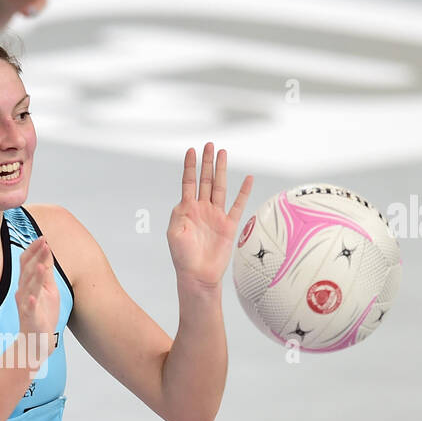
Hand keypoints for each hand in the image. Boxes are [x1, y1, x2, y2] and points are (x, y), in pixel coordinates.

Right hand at [15, 236, 58, 369]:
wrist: (37, 339)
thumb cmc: (42, 313)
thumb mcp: (48, 288)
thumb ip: (46, 271)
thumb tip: (47, 250)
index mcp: (28, 283)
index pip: (27, 262)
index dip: (34, 250)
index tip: (43, 238)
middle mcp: (24, 291)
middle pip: (28, 271)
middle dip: (36, 257)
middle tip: (44, 244)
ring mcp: (25, 305)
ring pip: (29, 288)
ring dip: (35, 277)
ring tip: (42, 265)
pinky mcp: (29, 318)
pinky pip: (28, 310)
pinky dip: (30, 303)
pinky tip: (33, 297)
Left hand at [166, 143, 253, 290]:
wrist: (198, 276)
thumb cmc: (183, 257)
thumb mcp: (174, 234)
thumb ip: (178, 215)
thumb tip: (184, 201)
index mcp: (187, 210)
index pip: (189, 182)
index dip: (190, 166)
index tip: (191, 151)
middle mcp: (202, 210)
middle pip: (205, 180)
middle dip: (207, 162)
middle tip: (210, 145)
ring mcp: (216, 216)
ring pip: (220, 187)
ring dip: (221, 170)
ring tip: (223, 153)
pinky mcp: (228, 225)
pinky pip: (238, 205)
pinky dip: (243, 191)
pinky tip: (247, 178)